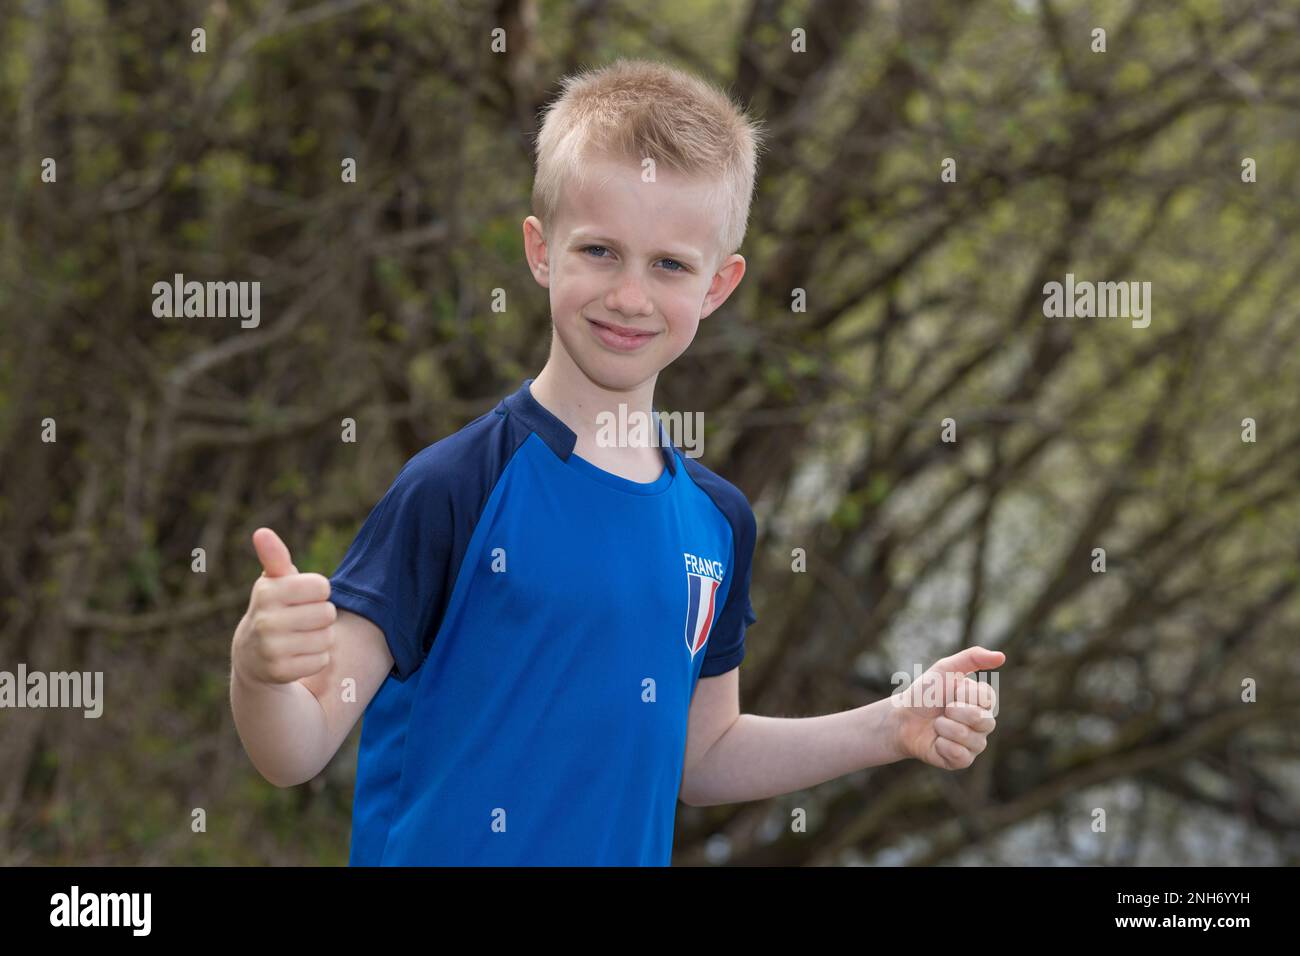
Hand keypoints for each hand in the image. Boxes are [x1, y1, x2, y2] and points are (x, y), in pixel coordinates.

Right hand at [232, 527, 336, 685]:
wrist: (252, 655)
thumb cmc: (274, 608)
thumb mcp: (273, 581)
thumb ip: (275, 556)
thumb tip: (262, 532)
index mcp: (267, 592)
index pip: (322, 586)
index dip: (318, 592)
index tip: (303, 597)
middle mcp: (265, 621)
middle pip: (327, 613)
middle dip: (321, 616)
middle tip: (302, 619)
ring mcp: (271, 649)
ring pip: (327, 638)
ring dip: (321, 638)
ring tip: (300, 636)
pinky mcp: (280, 672)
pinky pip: (322, 660)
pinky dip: (316, 658)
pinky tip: (297, 654)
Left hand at [890, 646, 1004, 769]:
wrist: (902, 717)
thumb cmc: (925, 693)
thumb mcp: (945, 669)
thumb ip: (972, 658)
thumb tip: (1002, 656)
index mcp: (984, 702)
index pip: (988, 698)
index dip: (964, 693)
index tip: (951, 691)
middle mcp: (984, 723)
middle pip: (982, 719)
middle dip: (954, 711)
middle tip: (943, 709)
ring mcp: (975, 743)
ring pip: (970, 738)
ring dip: (944, 727)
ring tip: (936, 724)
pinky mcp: (962, 760)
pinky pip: (960, 755)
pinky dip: (942, 745)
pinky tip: (936, 741)